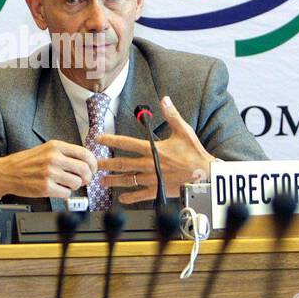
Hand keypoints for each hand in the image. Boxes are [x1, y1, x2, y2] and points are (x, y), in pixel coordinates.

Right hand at [0, 140, 96, 201]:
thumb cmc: (27, 162)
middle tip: (84, 180)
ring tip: (65, 183)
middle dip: (87, 177)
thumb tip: (87, 162)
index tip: (93, 169)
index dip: (93, 163)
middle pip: (84, 169)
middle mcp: (54, 158)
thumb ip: (65, 154)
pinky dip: (64, 193)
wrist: (7, 172)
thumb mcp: (46, 149)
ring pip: (77, 183)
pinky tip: (56, 189)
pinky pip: (66, 193)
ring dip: (74, 186)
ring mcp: (50, 173)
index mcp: (56, 146)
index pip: (85, 153)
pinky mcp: (46, 188)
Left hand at [97, 95, 213, 204]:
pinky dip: (130, 197)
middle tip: (93, 164)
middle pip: (123, 164)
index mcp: (154, 149)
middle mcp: (150, 164)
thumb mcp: (183, 131)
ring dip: (113, 181)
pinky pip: (141, 195)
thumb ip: (172, 115)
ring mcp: (153, 179)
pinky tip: (122, 198)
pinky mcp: (158, 190)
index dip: (111, 140)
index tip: (99, 139)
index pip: (127, 143)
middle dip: (106, 164)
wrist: (204, 174)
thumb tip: (165, 99)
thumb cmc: (194, 152)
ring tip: (102, 181)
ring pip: (128, 180)